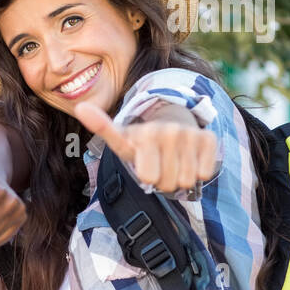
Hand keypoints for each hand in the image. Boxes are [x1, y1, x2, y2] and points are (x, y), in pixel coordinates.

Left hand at [74, 100, 215, 193]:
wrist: (171, 123)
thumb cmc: (142, 140)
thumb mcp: (121, 137)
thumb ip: (101, 126)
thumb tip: (80, 106)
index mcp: (146, 133)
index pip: (148, 177)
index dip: (146, 176)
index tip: (143, 161)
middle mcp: (170, 131)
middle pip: (167, 182)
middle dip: (163, 179)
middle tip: (160, 162)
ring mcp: (191, 134)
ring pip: (187, 180)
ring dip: (180, 176)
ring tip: (173, 160)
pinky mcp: (209, 139)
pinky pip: (204, 172)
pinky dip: (197, 170)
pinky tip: (189, 157)